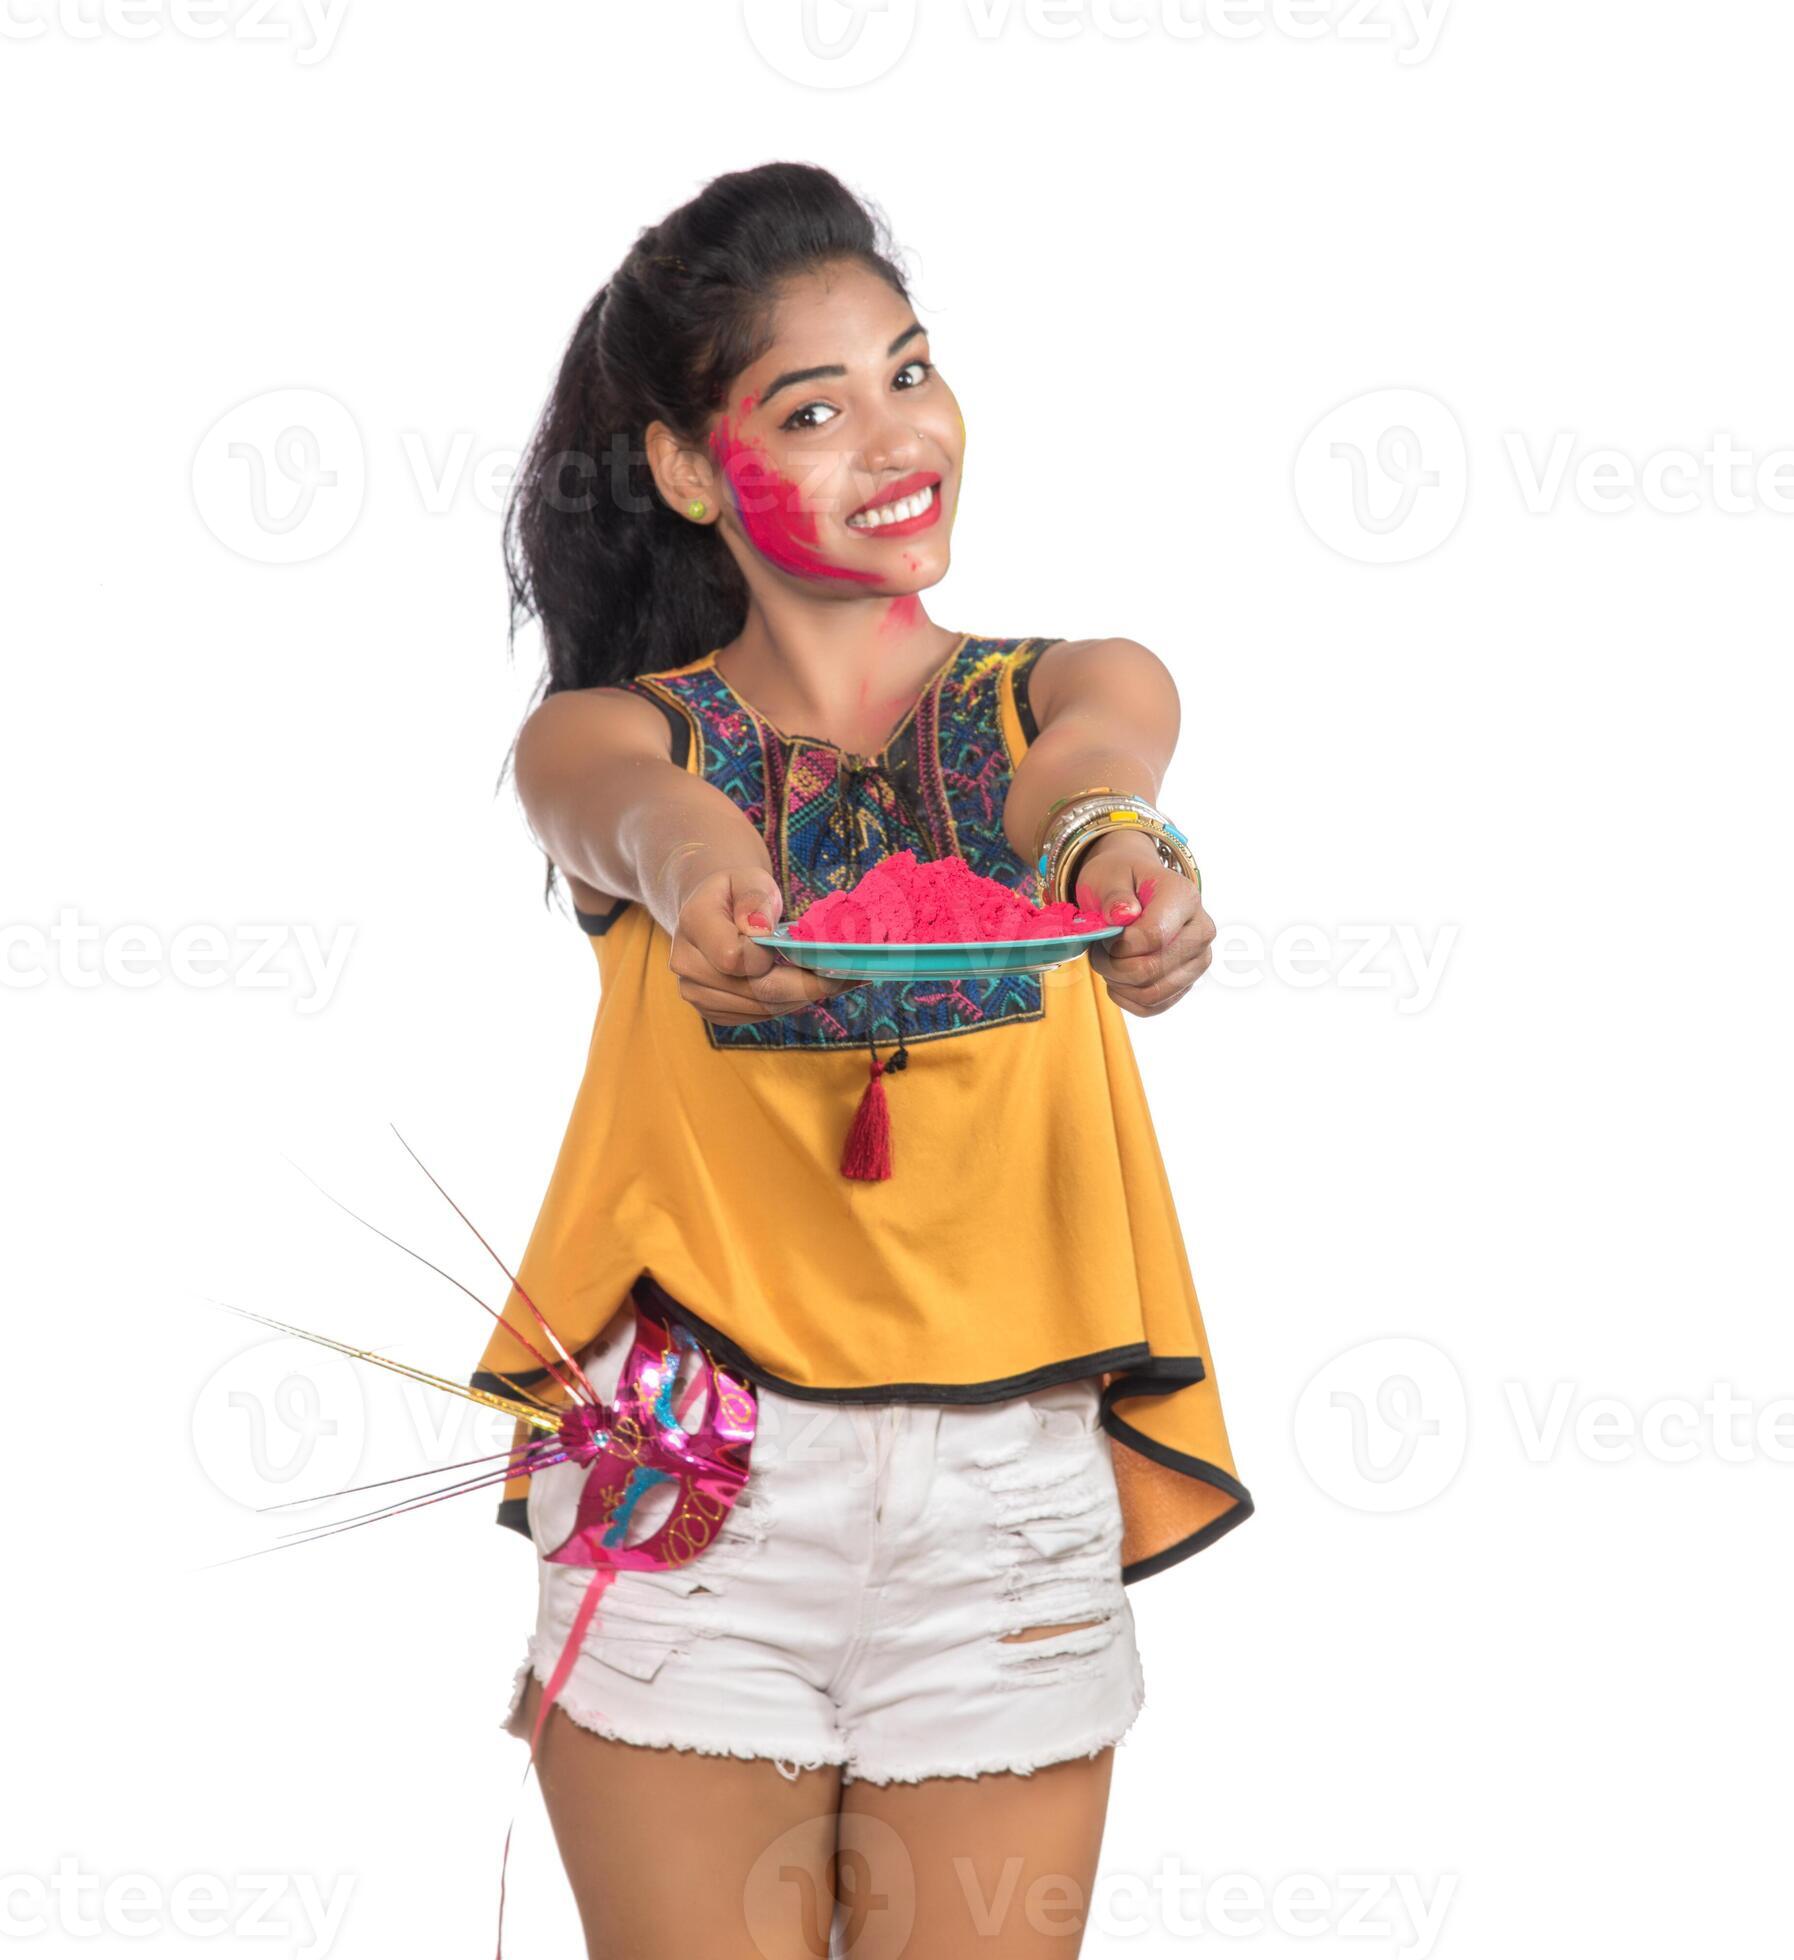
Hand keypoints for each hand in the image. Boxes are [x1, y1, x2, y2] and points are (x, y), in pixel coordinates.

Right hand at [668, 867, 862, 1026]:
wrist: (714, 910)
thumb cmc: (737, 891)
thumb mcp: (749, 876)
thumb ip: (755, 896)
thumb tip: (759, 929)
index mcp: (693, 924)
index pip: (735, 958)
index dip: (771, 956)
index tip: (805, 946)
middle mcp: (687, 964)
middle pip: (756, 991)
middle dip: (807, 984)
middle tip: (848, 974)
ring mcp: (697, 993)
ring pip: (763, 1008)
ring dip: (803, 996)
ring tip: (837, 979)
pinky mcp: (714, 1012)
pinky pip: (760, 1016)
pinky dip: (789, 1004)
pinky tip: (809, 987)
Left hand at [1076, 831, 1214, 1017]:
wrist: (1136, 889)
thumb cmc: (1122, 880)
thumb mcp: (1108, 876)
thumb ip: (1113, 894)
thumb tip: (1123, 915)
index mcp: (1184, 897)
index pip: (1152, 937)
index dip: (1117, 944)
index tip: (1105, 933)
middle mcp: (1201, 930)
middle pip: (1151, 969)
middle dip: (1112, 965)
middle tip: (1100, 949)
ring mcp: (1198, 960)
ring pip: (1151, 994)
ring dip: (1118, 983)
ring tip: (1108, 961)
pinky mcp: (1188, 982)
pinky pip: (1153, 1007)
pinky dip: (1127, 998)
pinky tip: (1118, 978)